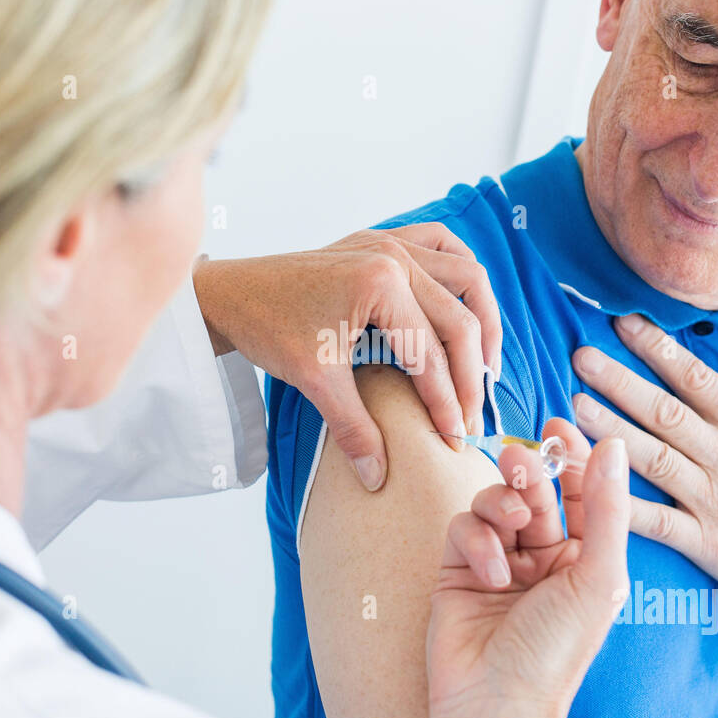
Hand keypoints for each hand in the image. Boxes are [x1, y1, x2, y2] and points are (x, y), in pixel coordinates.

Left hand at [193, 224, 500, 490]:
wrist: (230, 294)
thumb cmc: (267, 327)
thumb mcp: (314, 382)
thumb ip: (354, 430)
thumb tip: (379, 478)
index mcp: (381, 283)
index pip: (432, 354)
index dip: (448, 403)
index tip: (455, 439)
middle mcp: (394, 255)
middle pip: (460, 318)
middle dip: (472, 374)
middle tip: (471, 416)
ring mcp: (391, 241)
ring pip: (467, 276)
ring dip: (483, 320)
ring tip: (487, 366)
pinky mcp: (383, 240)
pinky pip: (443, 245)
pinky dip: (462, 273)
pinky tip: (466, 304)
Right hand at [423, 419, 629, 717]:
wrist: (495, 701)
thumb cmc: (556, 651)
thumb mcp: (598, 576)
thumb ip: (607, 509)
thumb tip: (615, 445)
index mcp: (585, 557)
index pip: (581, 492)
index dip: (572, 456)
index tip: (562, 425)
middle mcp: (545, 556)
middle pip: (537, 489)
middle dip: (532, 471)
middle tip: (525, 461)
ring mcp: (501, 559)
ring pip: (496, 499)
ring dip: (503, 503)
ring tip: (514, 524)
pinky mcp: (459, 566)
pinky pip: (464, 525)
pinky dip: (477, 540)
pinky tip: (491, 572)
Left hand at [571, 313, 717, 630]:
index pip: (696, 378)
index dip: (658, 348)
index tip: (623, 323)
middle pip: (665, 412)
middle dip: (620, 382)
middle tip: (580, 356)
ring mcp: (714, 500)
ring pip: (655, 459)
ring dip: (612, 432)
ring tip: (574, 407)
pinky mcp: (705, 542)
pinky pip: (657, 522)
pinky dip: (623, 505)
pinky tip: (589, 487)